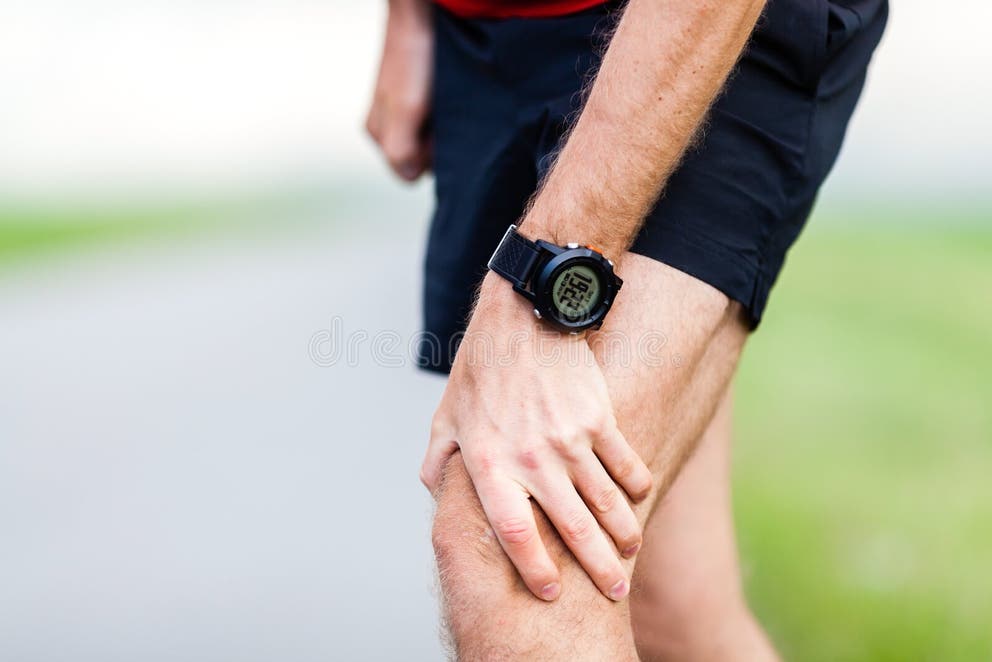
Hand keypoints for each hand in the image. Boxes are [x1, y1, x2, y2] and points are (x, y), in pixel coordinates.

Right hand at [365, 0, 432, 181]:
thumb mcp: (407, 108)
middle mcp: (388, 123)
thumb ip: (401, 150)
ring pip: (431, 137)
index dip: (429, 159)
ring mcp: (405, 107)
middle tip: (444, 114)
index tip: (436, 131)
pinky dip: (449, 111)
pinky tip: (451, 94)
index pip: (408, 171)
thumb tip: (409, 176)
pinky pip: (437, 117)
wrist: (423, 12)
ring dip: (445, 125)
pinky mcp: (421, 93)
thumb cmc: (414, 57)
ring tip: (448, 100)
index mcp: (377, 131)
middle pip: (420, 156)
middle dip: (438, 143)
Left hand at [422, 275, 652, 601]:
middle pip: (572, 530)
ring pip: (606, 503)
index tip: (548, 590)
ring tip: (630, 549)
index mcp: (489, 464)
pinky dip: (638, 486)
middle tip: (613, 591)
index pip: (514, 534)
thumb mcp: (446, 415)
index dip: (534, 570)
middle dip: (597, 569)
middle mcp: (532, 458)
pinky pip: (626, 463)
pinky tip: (640, 498)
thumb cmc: (481, 367)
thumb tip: (432, 491)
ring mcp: (570, 438)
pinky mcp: (599, 416)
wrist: (523, 314)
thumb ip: (437, 459)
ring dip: (624, 533)